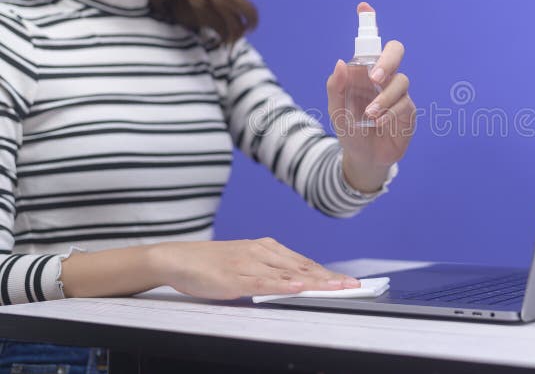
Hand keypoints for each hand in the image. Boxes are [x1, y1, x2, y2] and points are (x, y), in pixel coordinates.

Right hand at [153, 238, 360, 299]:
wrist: (177, 258)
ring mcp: (250, 264)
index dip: (328, 272)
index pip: (304, 262)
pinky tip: (299, 287)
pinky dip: (284, 284)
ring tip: (337, 288)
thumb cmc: (211, 264)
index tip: (348, 280)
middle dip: (330, 277)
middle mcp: (262, 252)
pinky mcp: (236, 278)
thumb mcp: (245, 264)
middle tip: (354, 285)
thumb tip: (294, 281)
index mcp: (266, 248)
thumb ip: (268, 271)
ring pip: (290, 273)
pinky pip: (264, 282)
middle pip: (304, 266)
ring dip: (316, 281)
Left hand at [327, 7, 416, 190]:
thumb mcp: (335, 110)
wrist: (363, 158)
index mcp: (364, 72)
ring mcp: (397, 93)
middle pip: (396, 52)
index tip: (364, 7)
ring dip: (384, 98)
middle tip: (375, 76)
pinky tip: (380, 124)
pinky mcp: (408, 111)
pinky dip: (391, 113)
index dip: (369, 21)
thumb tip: (341, 62)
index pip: (370, 43)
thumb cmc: (349, 130)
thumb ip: (335, 87)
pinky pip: (405, 104)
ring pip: (400, 82)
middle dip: (388, 59)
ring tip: (369, 116)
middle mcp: (383, 78)